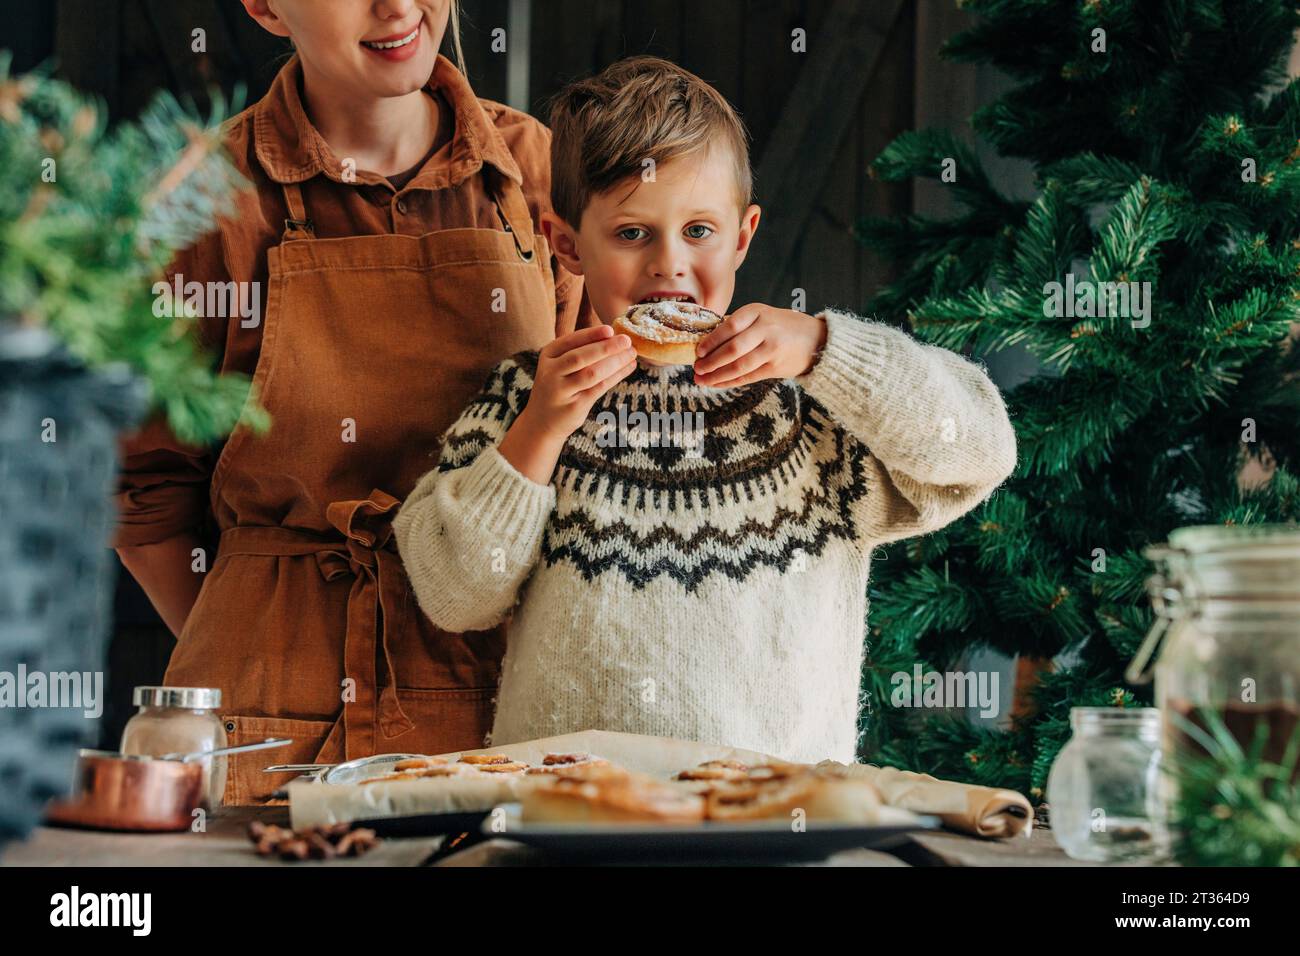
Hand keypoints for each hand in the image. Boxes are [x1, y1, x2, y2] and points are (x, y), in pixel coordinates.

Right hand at [498, 325, 635, 483]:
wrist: (542, 421)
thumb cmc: (557, 386)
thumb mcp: (559, 366)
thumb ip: (579, 351)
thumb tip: (613, 335)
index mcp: (548, 355)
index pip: (571, 341)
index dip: (591, 334)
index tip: (611, 329)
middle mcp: (551, 372)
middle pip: (581, 357)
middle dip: (606, 347)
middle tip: (627, 340)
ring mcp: (561, 391)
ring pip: (592, 373)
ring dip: (615, 362)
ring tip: (631, 354)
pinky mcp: (574, 406)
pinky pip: (599, 388)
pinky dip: (616, 376)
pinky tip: (628, 368)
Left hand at [693, 304, 827, 387]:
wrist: (817, 340)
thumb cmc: (782, 327)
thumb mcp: (763, 316)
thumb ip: (738, 325)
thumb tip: (706, 340)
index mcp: (758, 312)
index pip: (729, 326)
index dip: (711, 340)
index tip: (698, 351)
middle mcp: (765, 329)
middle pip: (732, 348)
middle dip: (710, 361)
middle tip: (696, 368)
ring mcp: (772, 349)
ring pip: (738, 365)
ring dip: (717, 375)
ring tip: (701, 379)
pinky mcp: (776, 367)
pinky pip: (747, 376)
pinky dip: (729, 381)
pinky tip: (717, 384)